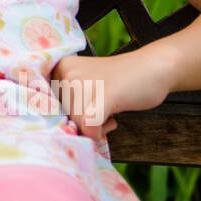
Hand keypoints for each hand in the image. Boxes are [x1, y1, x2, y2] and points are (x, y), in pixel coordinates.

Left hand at [48, 49, 175, 146]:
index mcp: (60, 68)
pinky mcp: (104, 94)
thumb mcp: (86, 84)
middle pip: (63, 117)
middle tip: (102, 112)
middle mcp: (68, 72)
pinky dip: (98, 134)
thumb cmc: (120, 82)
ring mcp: (85, 82)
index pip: (47, 107)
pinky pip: (90, 126)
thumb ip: (68, 102)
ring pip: (77, 124)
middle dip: (82, 123)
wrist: (153, 67)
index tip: (83, 110)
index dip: (66, 117)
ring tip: (110, 113)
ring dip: (94, 128)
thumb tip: (54, 133)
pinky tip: (111, 123)